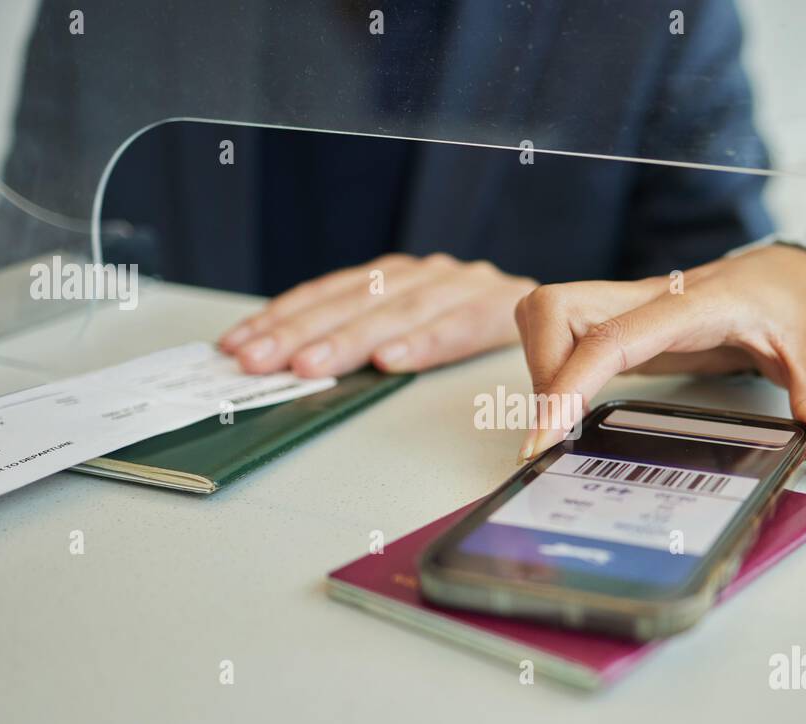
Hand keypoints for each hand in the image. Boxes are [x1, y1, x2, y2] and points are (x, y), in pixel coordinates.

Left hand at [220, 253, 536, 375]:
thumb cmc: (477, 332)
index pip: (328, 293)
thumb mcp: (417, 330)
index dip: (282, 316)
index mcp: (398, 276)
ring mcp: (462, 285)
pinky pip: (457, 327)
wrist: (565, 320)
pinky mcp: (498, 305)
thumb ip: (365, 341)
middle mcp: (427, 273)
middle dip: (300, 331)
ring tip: (310, 365)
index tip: (240, 343)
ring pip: (395, 310)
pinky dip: (425, 343)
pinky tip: (393, 362)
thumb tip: (288, 368)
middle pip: (354, 301)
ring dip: (350, 341)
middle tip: (259, 361)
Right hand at [513, 244, 805, 467]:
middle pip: (552, 309)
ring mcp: (624, 307)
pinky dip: (550, 369)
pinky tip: (568, 410)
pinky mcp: (615, 322)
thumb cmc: (793, 304)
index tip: (544, 437)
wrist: (786, 271)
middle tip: (557, 431)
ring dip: (538, 368)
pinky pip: (559, 332)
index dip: (567, 385)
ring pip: (544, 313)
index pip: (609, 338)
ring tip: (561, 422)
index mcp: (690, 306)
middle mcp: (645, 299)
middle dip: (539, 371)